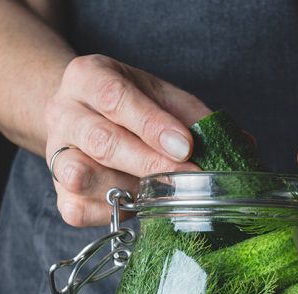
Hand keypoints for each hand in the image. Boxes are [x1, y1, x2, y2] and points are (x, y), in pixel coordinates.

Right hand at [44, 54, 211, 226]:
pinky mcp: (59, 192)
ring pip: (84, 177)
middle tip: (189, 178)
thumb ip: (195, 116)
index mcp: (88, 77)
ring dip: (129, 189)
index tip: (186, 146)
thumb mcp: (160, 96)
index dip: (152, 125)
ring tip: (161, 192)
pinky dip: (112, 213)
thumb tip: (241, 145)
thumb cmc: (129, 106)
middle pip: (102, 141)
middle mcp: (64, 113)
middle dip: (150, 163)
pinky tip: (136, 204)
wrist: (82, 116)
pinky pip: (79, 210)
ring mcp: (55, 154)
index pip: (116, 97)